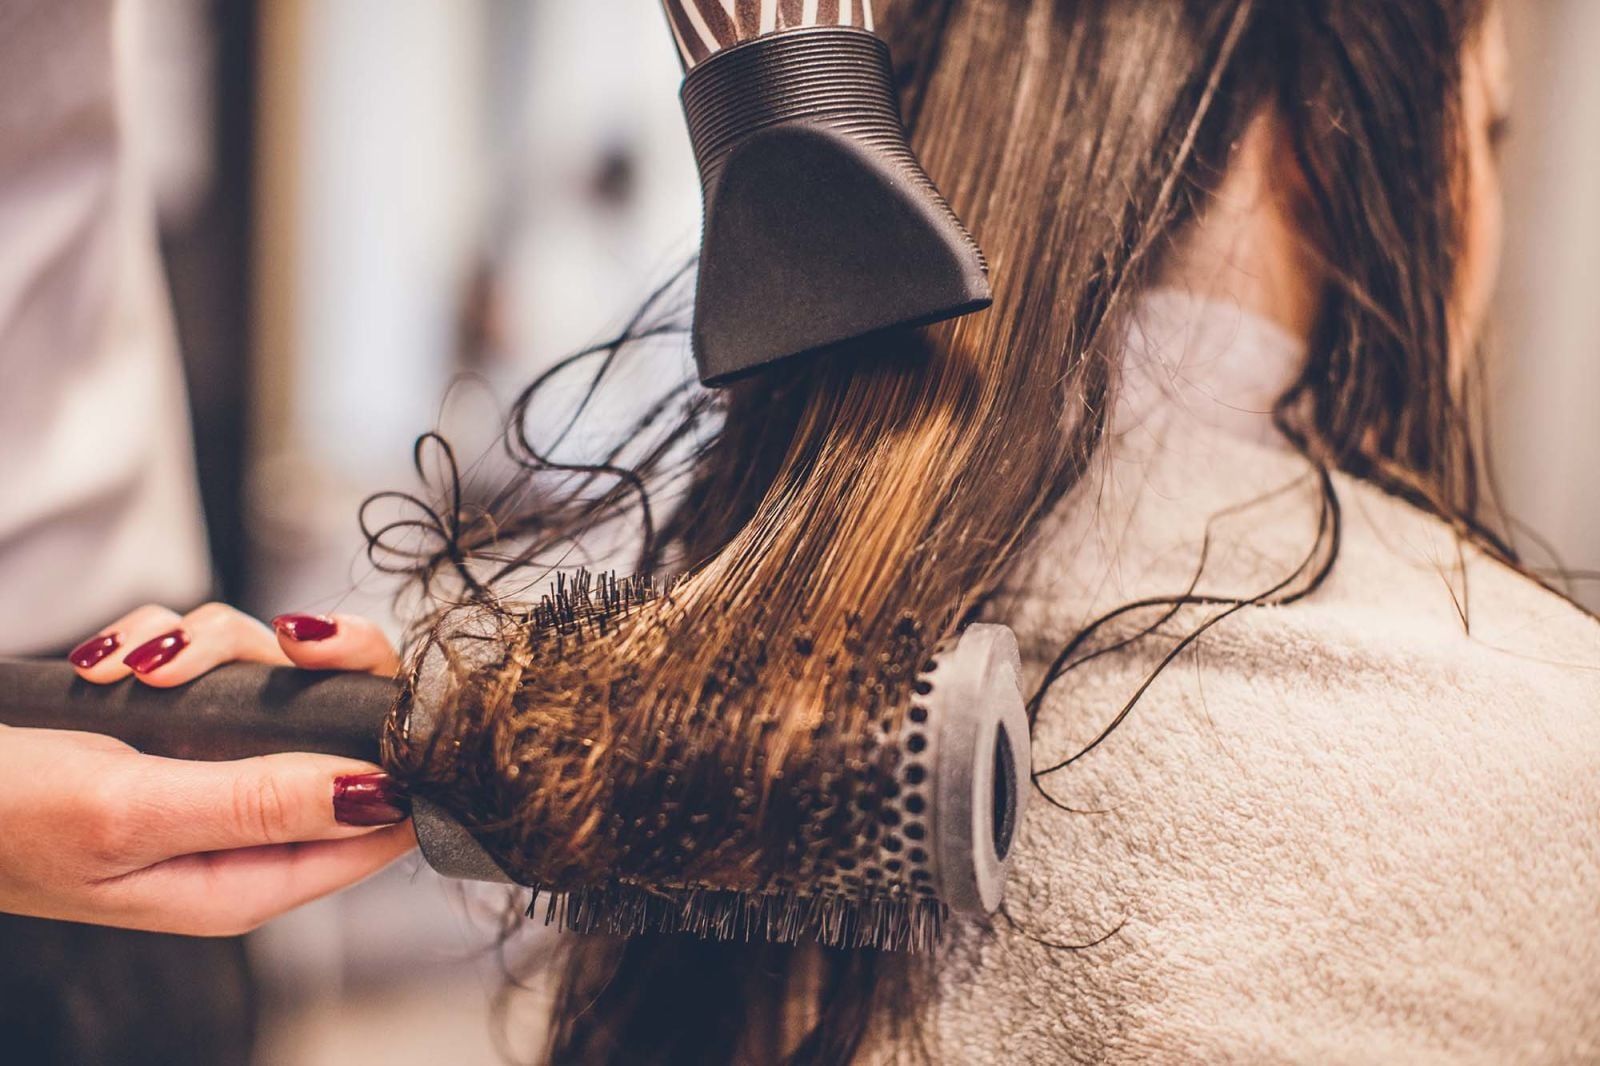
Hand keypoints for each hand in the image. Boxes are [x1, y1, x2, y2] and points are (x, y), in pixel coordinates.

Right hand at [0, 604, 415, 935]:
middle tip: (287, 638)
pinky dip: (162, 642)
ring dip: (211, 648)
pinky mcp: (174, 725)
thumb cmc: (4, 817)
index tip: (387, 688)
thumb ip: (260, 804)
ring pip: (273, 677)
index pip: (381, 825)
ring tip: (137, 671)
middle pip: (344, 728)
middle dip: (316, 669)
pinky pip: (207, 657)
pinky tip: (107, 667)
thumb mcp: (135, 811)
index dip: (402, 752)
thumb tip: (380, 794)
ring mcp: (209, 769)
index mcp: (250, 878)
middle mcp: (244, 826)